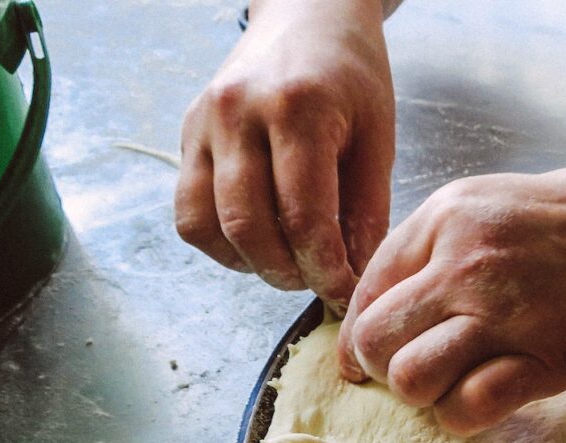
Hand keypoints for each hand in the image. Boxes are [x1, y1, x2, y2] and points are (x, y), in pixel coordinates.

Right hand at [175, 0, 394, 304]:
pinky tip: (258, 241)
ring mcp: (204, 123)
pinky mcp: (187, 134)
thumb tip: (356, 276)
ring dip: (250, 263)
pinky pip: (188, 212)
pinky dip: (220, 243)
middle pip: (249, 227)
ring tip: (290, 263)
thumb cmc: (351, 76)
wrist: (306, 16)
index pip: (304, 218)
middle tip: (319, 282)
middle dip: (288, 273)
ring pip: (207, 225)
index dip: (326, 270)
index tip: (347, 292)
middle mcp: (238, 114)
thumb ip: (368, 209)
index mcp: (297, 110)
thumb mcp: (379, 136)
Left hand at [338, 167, 565, 435]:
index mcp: (443, 223)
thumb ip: (424, 249)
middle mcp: (465, 268)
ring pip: (412, 379)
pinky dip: (462, 416)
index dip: (358, 337)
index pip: (365, 294)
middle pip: (377, 341)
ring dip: (421, 394)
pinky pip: (468, 407)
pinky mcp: (541, 361)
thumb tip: (367, 314)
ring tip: (448, 383)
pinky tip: (479, 400)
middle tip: (414, 369)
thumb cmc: (562, 223)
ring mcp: (504, 316)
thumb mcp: (480, 204)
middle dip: (383, 367)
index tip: (369, 359)